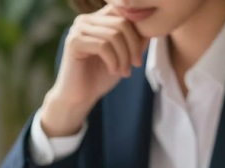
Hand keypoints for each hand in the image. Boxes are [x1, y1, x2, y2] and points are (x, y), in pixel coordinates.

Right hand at [40, 6, 147, 136]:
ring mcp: (78, 29)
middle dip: (133, 46)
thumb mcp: (124, 57)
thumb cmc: (100, 77)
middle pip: (122, 22)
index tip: (139, 56)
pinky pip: (103, 46)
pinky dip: (113, 60)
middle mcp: (86, 20)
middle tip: (136, 65)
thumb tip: (151, 29)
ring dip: (124, 56)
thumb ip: (136, 41)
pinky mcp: (73, 42)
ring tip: (124, 72)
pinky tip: (113, 71)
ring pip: (114, 35)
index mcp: (97, 19)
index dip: (138, 32)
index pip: (124, 13)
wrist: (79, 98)